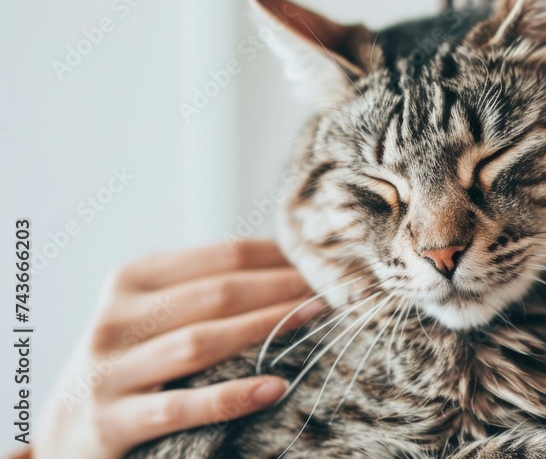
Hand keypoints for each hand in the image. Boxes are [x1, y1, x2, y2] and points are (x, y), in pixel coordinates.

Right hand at [32, 239, 324, 458]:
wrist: (65, 436)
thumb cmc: (128, 363)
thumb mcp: (153, 315)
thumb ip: (205, 289)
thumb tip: (289, 263)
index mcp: (132, 279)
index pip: (221, 256)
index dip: (278, 257)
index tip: (323, 261)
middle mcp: (116, 318)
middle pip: (218, 293)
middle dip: (282, 288)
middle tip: (334, 289)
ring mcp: (108, 370)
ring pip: (202, 341)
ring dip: (266, 328)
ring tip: (315, 320)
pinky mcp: (110, 422)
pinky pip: (181, 407)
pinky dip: (232, 396)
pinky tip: (277, 388)